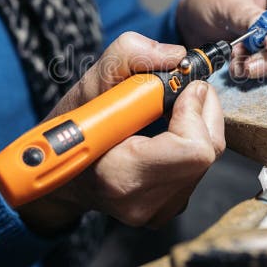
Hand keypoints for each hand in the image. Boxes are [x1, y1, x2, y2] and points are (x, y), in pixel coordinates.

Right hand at [17, 32, 224, 235]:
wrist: (58, 177)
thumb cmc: (73, 130)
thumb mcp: (90, 83)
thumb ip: (129, 56)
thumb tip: (175, 55)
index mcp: (122, 176)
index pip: (193, 150)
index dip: (195, 111)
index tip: (183, 88)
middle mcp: (144, 202)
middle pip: (207, 151)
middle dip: (203, 112)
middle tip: (185, 89)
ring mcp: (158, 211)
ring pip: (208, 158)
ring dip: (198, 125)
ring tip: (170, 112)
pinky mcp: (167, 210)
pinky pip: (199, 168)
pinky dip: (192, 142)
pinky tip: (168, 132)